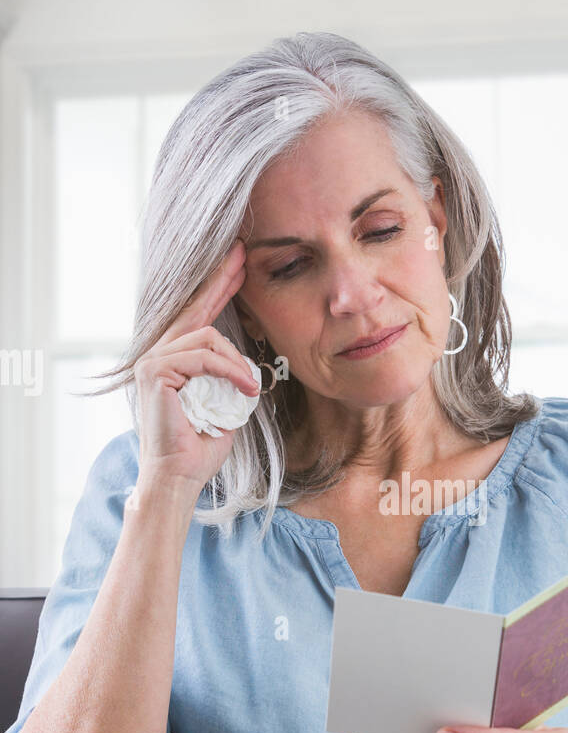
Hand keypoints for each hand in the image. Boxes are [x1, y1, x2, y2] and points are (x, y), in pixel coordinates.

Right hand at [134, 240, 258, 495]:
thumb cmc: (201, 445)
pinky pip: (203, 358)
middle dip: (221, 282)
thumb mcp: (226, 403)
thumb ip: (230, 377)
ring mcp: (153, 361)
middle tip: (241, 257)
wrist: (180, 475)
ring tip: (249, 386)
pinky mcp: (155, 372)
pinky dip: (229, 371)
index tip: (237, 263)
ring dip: (236, 362)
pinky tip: (245, 387)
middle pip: (195, 309)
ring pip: (206, 338)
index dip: (217, 288)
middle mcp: (158, 354)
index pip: (197, 316)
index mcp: (174, 360)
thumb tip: (248, 362)